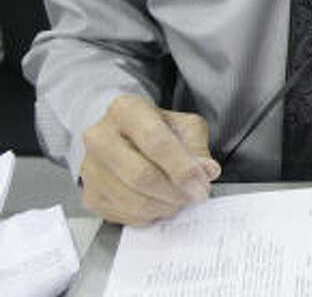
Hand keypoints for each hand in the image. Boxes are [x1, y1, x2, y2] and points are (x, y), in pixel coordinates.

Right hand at [80, 94, 219, 225]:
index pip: (156, 142)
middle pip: (141, 175)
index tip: (202, 184)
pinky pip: (123, 215)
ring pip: (132, 200)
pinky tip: (162, 204)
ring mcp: (90, 168)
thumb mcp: (183, 125)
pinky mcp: (89, 195)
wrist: (122, 136)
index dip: (183, 168)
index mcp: (125, 110)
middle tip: (195, 196)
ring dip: (165, 206)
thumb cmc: (156, 128)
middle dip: (175, 192)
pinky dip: (150, 215)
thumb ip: (197, 147)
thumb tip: (208, 171)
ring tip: (181, 200)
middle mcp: (99, 137)